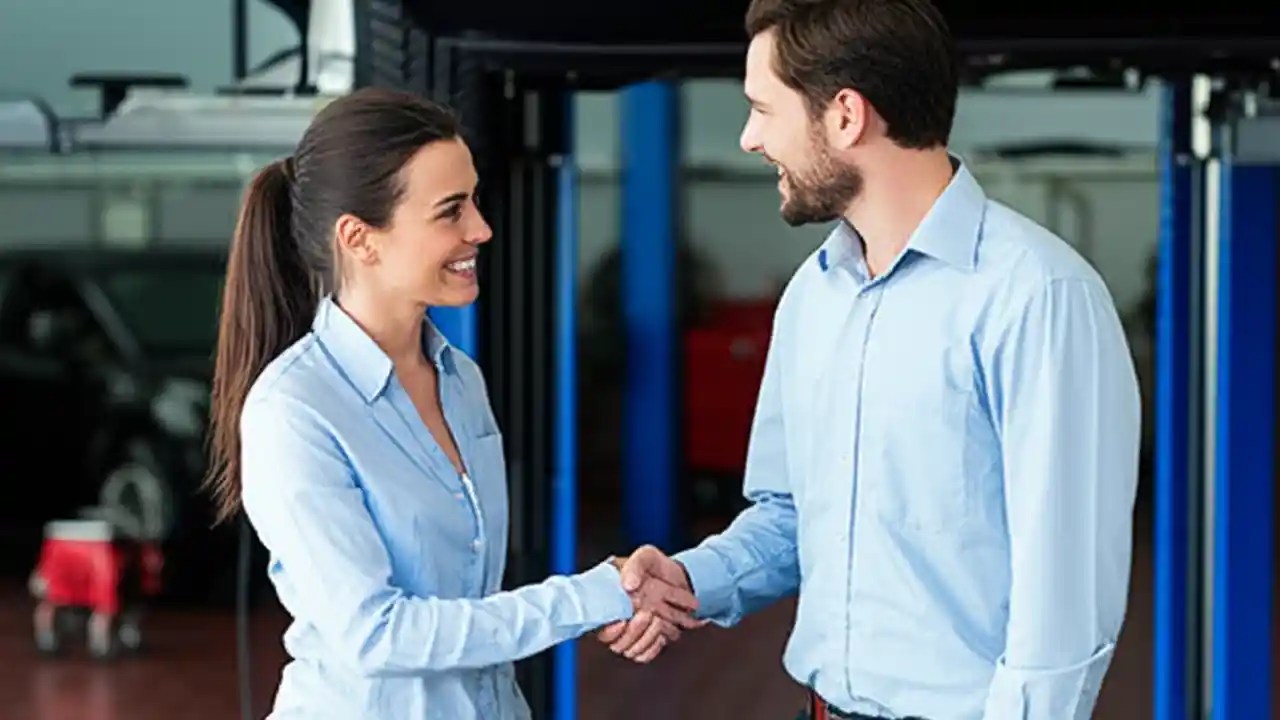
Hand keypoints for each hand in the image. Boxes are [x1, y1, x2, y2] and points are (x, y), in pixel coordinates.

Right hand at [598, 545, 706, 661]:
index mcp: (610, 601)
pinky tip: (662, 632)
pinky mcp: (647, 640)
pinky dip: (655, 646)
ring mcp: (634, 633)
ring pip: (633, 651)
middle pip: (618, 644)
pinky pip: (645, 655)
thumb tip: (629, 584)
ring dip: (648, 636)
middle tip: (648, 613)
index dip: (610, 629)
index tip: (623, 620)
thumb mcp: (646, 557)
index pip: (601, 627)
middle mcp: (619, 621)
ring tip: (659, 619)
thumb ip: (635, 566)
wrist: (679, 578)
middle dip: (635, 630)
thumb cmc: (657, 567)